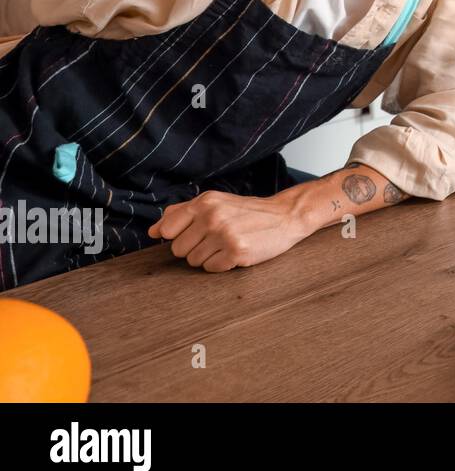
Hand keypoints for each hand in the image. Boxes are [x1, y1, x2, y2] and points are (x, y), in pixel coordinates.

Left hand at [147, 189, 309, 271]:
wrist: (285, 216)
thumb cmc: (247, 212)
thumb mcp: (215, 202)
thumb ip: (181, 213)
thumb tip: (153, 230)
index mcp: (204, 202)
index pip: (166, 230)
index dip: (178, 236)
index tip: (194, 233)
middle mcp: (212, 216)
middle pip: (178, 249)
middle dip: (194, 248)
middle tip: (216, 239)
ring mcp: (224, 234)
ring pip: (193, 261)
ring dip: (209, 257)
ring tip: (227, 244)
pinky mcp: (237, 251)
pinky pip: (211, 268)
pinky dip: (221, 265)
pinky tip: (235, 252)